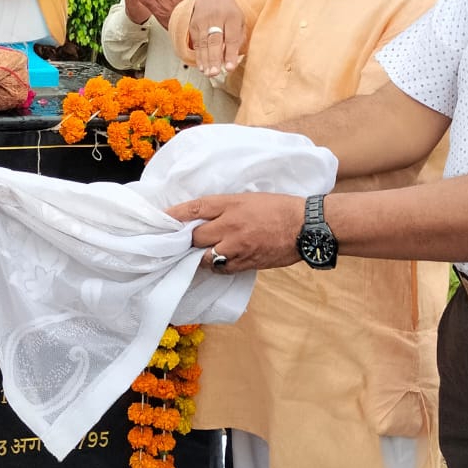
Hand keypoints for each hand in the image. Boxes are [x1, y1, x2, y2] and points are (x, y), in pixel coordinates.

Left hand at [166, 193, 305, 272]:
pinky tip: (218, 261)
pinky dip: (216, 266)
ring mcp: (238, 246)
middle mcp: (231, 225)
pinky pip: (222, 268)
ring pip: (205, 257)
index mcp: (231, 204)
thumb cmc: (278, 208)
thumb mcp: (249, 199)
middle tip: (181, 241)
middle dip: (187, 240)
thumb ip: (225, 208)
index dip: (175, 215)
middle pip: (196, 237)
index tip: (162, 219)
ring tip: (198, 253)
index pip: (195, 208)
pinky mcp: (246, 262)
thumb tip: (203, 218)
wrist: (305, 226)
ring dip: (200, 256)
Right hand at [189, 0, 246, 76]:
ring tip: (208, 73)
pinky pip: (196, 44)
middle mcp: (216, 17)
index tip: (229, 68)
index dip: (230, 54)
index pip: (231, 37)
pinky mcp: (193, 25)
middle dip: (214, 58)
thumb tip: (232, 59)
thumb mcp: (239, 22)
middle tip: (215, 73)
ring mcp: (202, 21)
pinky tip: (202, 66)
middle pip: (214, 40)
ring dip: (205, 60)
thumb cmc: (229, 14)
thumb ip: (238, 39)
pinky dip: (199, 56)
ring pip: (203, 43)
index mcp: (232, 16)